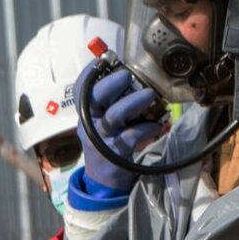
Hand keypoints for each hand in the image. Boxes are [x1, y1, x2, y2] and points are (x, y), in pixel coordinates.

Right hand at [76, 61, 163, 190]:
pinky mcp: (114, 153)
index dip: (90, 73)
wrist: (105, 179)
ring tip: (150, 95)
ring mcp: (100, 139)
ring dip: (133, 102)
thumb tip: (134, 76)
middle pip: (94, 98)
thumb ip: (114, 102)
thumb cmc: (109, 142)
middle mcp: (88, 123)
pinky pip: (130, 136)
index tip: (106, 60)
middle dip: (110, 83)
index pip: (81, 88)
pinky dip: (146, 128)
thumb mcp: (106, 121)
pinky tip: (158, 125)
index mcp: (86, 112)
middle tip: (127, 75)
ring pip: (113, 116)